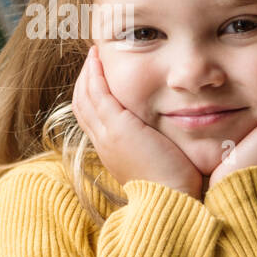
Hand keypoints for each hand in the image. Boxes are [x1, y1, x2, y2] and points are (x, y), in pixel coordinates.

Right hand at [72, 45, 202, 197]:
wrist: (172, 202)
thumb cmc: (175, 188)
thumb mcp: (158, 164)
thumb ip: (155, 147)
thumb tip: (166, 137)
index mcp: (111, 152)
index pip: (91, 118)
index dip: (92, 96)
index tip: (99, 78)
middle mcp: (103, 143)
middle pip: (82, 105)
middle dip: (85, 80)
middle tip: (93, 60)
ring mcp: (107, 135)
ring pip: (85, 97)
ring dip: (88, 72)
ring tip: (95, 54)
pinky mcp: (117, 128)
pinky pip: (98, 94)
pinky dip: (95, 74)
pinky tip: (98, 59)